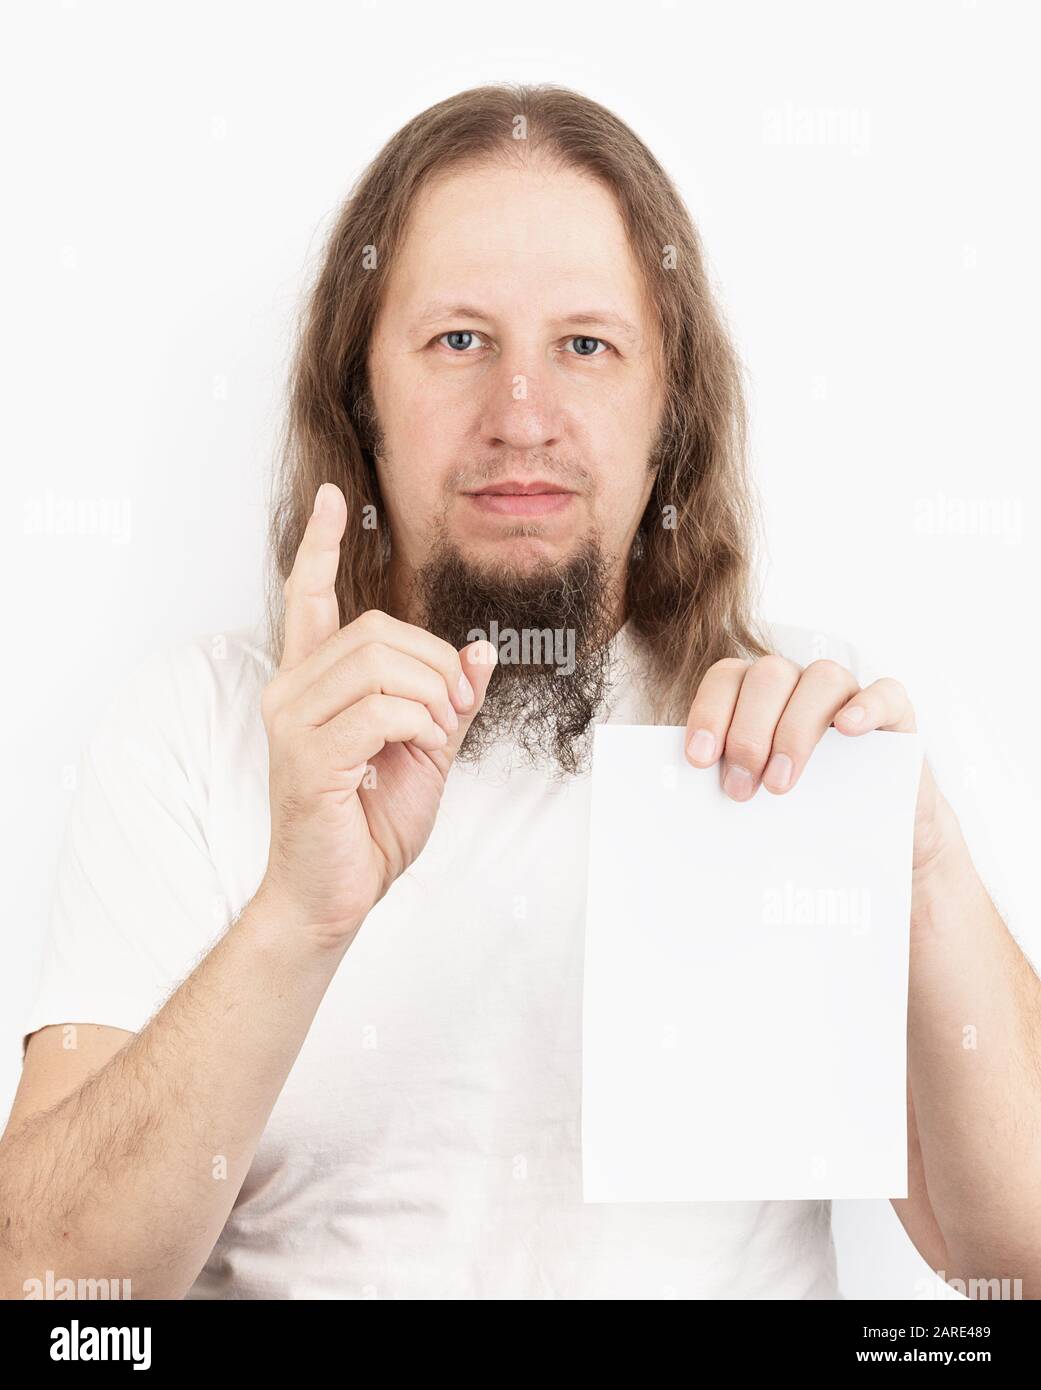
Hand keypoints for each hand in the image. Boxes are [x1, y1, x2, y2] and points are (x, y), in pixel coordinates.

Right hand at [258, 483, 496, 947]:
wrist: (335, 895)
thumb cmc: (369, 825)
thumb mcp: (425, 751)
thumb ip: (448, 699)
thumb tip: (481, 647)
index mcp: (312, 684)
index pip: (310, 598)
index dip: (322, 547)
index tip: (335, 501)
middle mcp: (291, 692)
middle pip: (375, 630)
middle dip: (434, 661)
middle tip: (454, 708)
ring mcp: (291, 722)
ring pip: (378, 663)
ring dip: (431, 694)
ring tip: (437, 735)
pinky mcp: (305, 755)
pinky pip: (378, 708)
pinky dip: (418, 722)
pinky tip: (421, 748)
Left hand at [682, 654, 958, 873]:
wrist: (870, 835)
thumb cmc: (799, 808)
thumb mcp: (757, 791)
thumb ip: (728, 779)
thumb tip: (681, 803)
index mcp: (757, 694)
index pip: (726, 678)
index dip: (709, 712)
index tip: (699, 759)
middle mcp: (799, 683)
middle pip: (768, 676)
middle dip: (748, 733)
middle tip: (740, 789)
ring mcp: (848, 693)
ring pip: (822, 678)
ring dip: (796, 729)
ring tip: (780, 784)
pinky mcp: (895, 712)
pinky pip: (885, 692)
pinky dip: (866, 706)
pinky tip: (849, 729)